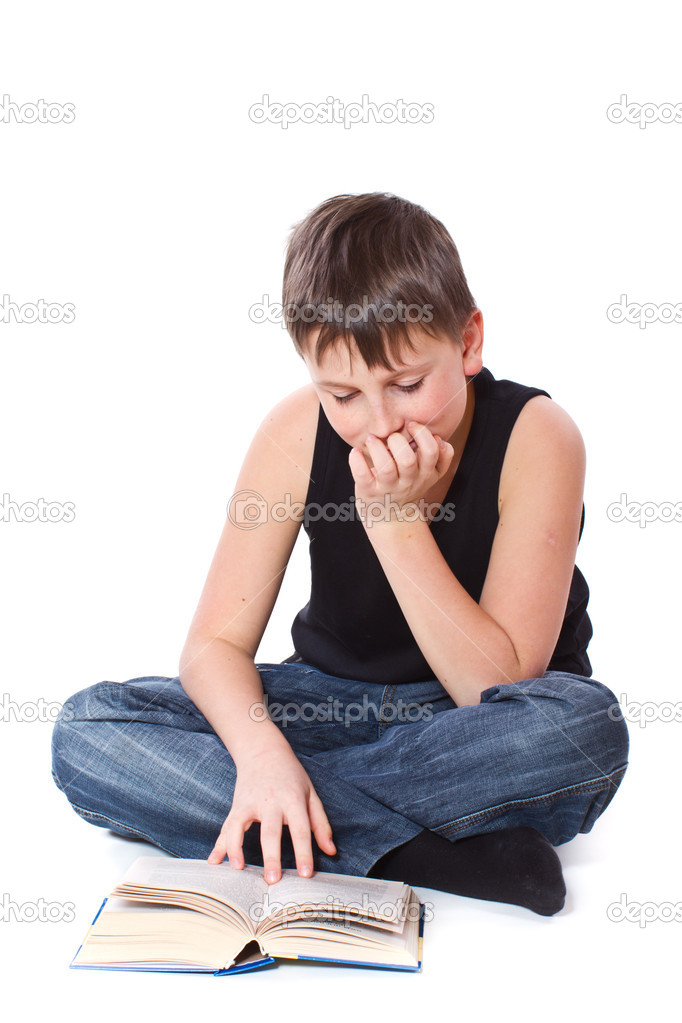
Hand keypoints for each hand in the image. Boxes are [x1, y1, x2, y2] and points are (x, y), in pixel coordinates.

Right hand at [207, 745, 335, 883]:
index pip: (300, 828)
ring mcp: (250, 803)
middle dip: (271, 857)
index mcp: (293, 799)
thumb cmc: (291, 775)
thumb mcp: (311, 793)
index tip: (306, 874)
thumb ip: (320, 823)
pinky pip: (226, 826)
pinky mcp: (236, 806)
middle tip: (273, 880)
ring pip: (240, 827)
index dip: (304, 852)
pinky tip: (214, 861)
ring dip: (237, 848)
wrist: (263, 750)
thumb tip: (331, 851)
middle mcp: (270, 801)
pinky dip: (219, 844)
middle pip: (270, 831)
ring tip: (239, 869)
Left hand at [349, 421, 453, 519]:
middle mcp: (409, 482)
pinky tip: (355, 452)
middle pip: (407, 460)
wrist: (391, 518)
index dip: (423, 434)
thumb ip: (440, 457)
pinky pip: (362, 475)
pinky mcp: (369, 491)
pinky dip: (356, 461)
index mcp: (426, 474)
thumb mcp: (430, 475)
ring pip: (386, 468)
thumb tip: (438, 437)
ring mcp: (388, 488)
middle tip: (390, 436)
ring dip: (377, 448)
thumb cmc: (408, 486)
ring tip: (372, 440)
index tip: (410, 425)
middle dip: (398, 441)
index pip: (432, 452)